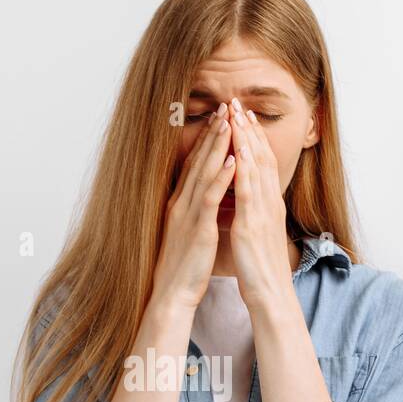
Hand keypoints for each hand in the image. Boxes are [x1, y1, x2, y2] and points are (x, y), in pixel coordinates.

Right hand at [151, 103, 236, 311]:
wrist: (171, 294)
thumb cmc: (183, 267)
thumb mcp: (190, 233)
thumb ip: (197, 213)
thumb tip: (209, 200)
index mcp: (179, 204)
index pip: (194, 165)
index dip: (207, 141)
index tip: (220, 119)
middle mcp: (180, 203)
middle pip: (198, 161)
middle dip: (213, 133)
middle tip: (226, 107)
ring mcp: (186, 214)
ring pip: (203, 173)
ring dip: (217, 146)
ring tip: (229, 122)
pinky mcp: (196, 228)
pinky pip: (209, 197)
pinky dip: (220, 176)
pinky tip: (231, 160)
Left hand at [226, 97, 294, 314]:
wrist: (270, 294)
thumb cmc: (261, 268)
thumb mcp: (257, 233)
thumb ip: (253, 212)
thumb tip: (244, 199)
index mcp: (268, 205)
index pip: (261, 163)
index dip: (253, 138)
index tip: (244, 116)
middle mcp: (268, 203)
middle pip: (261, 157)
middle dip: (249, 129)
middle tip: (239, 102)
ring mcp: (262, 212)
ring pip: (256, 167)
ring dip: (247, 138)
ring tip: (237, 114)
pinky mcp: (253, 225)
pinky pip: (248, 191)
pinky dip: (244, 168)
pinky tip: (238, 149)